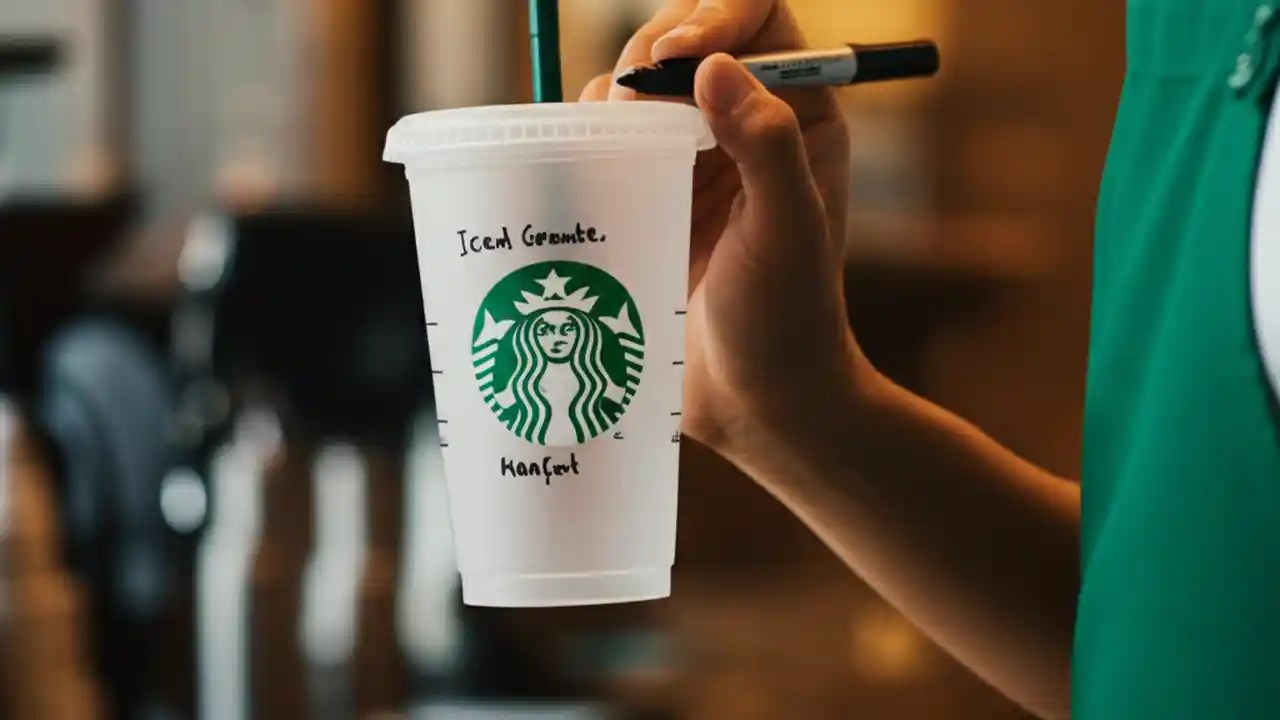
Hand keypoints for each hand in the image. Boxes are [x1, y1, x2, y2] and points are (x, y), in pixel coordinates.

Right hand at [581, 0, 870, 461]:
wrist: (760, 402)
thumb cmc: (790, 321)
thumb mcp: (788, 231)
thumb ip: (767, 145)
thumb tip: (716, 66)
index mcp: (798, 119)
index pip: (759, 21)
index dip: (713, 15)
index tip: (674, 60)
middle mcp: (745, 129)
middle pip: (687, 44)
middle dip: (649, 60)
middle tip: (630, 110)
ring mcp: (694, 164)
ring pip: (639, 90)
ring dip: (612, 102)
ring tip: (609, 146)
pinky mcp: (650, 200)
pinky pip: (609, 144)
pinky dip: (588, 144)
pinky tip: (586, 172)